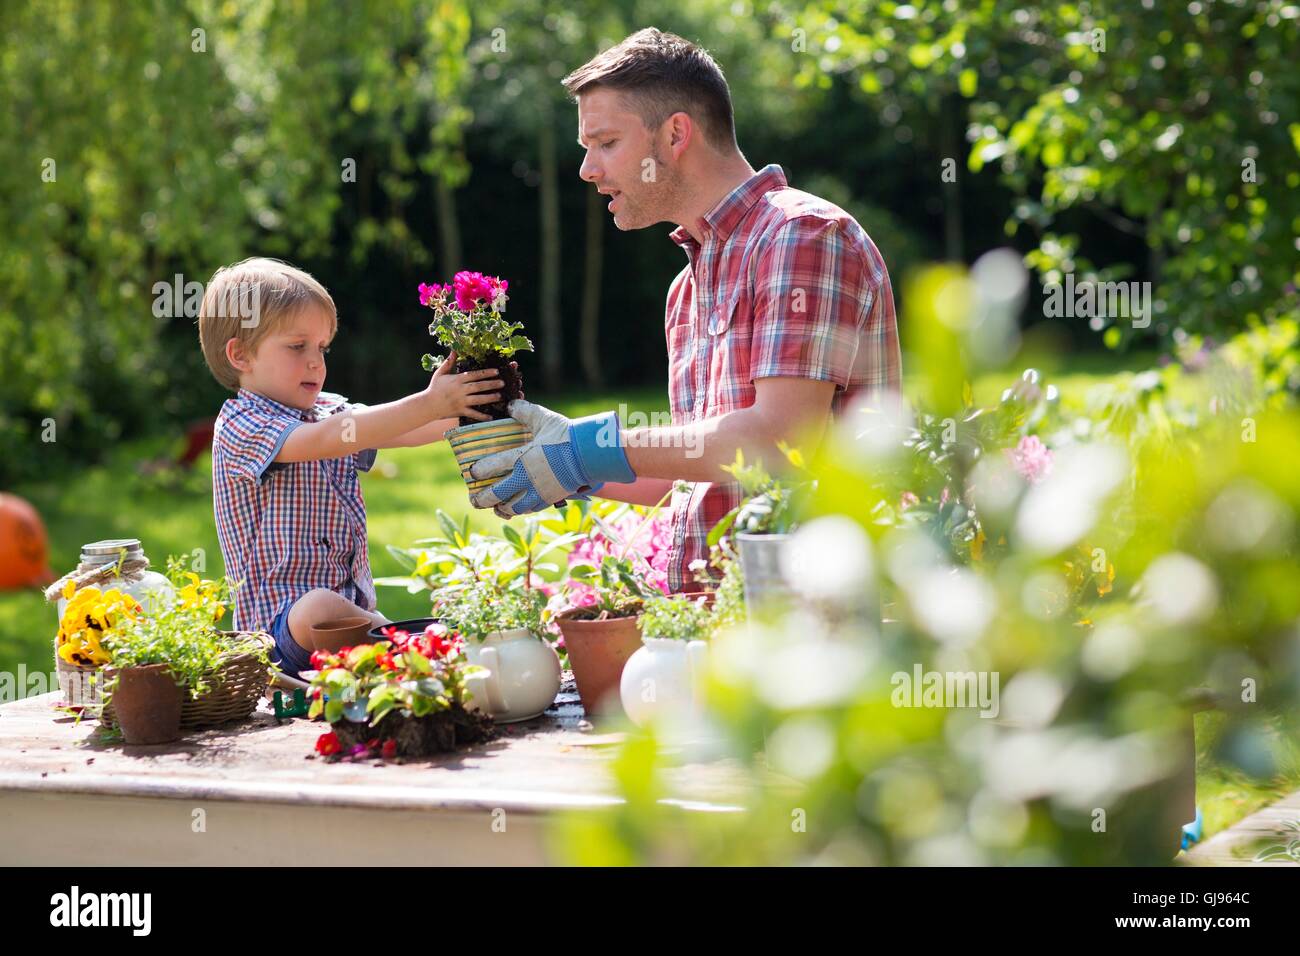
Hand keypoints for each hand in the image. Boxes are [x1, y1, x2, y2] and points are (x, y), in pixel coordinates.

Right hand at [426, 352, 502, 422]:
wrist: (427, 405)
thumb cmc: (434, 387)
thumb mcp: (440, 373)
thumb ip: (449, 362)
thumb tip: (454, 350)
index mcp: (457, 380)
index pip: (474, 375)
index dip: (486, 373)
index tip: (496, 371)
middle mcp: (460, 390)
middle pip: (478, 387)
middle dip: (491, 384)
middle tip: (503, 383)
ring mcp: (460, 401)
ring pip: (478, 399)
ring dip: (490, 398)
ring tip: (500, 396)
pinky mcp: (460, 411)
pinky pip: (473, 414)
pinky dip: (481, 416)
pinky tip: (491, 417)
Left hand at [468, 399, 635, 517]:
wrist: (589, 454)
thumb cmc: (566, 434)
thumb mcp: (544, 418)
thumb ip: (524, 412)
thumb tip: (511, 404)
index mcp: (521, 458)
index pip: (491, 467)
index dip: (477, 472)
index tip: (471, 473)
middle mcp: (526, 478)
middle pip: (496, 495)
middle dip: (482, 499)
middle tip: (475, 499)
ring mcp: (538, 491)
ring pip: (512, 507)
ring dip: (501, 508)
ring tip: (496, 506)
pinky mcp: (550, 498)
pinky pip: (530, 508)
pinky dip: (521, 509)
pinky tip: (518, 506)